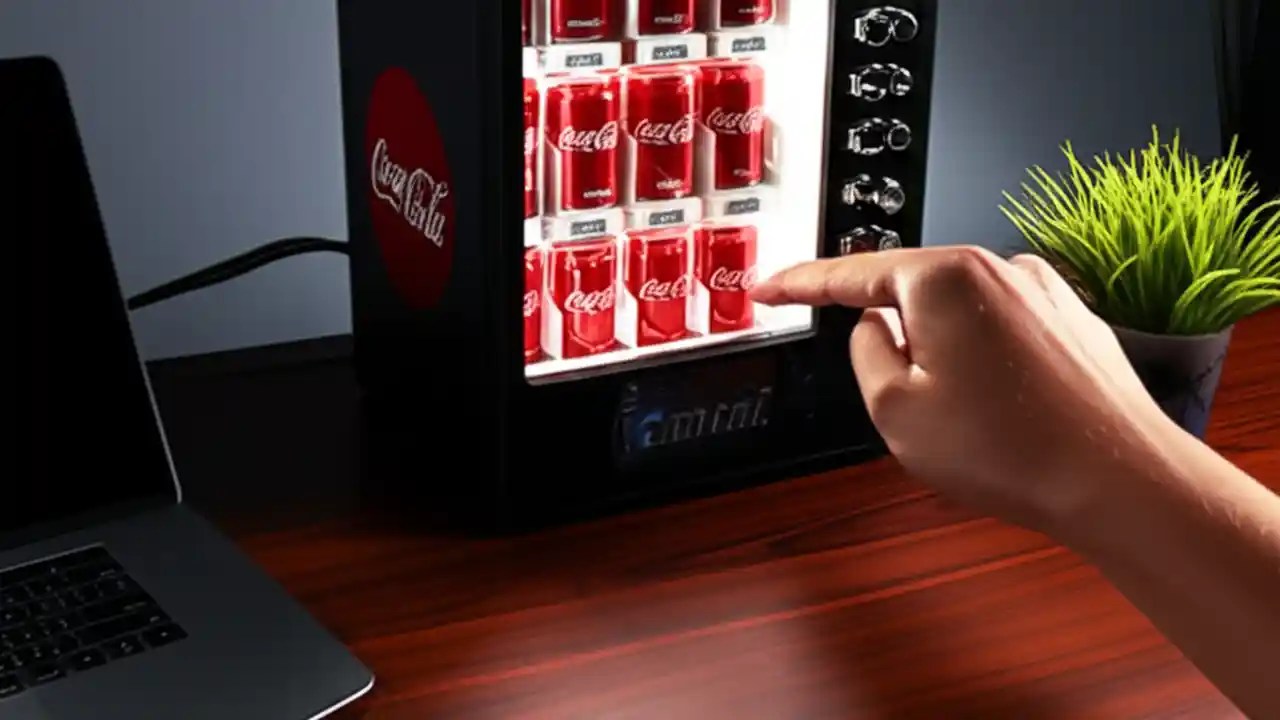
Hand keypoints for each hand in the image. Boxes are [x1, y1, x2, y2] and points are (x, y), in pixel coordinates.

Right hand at [751, 245, 1177, 537]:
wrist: (1118, 481)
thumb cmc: (1013, 451)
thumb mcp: (894, 409)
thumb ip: (863, 352)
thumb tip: (873, 328)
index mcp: (944, 277)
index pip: (849, 273)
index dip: (798, 284)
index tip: (767, 287)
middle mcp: (998, 268)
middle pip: (909, 299)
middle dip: (899, 350)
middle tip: (917, 414)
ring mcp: (1041, 292)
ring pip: (956, 323)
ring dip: (946, 367)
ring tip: (976, 427)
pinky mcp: (1070, 321)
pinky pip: (1000, 338)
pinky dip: (988, 374)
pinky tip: (1006, 420)